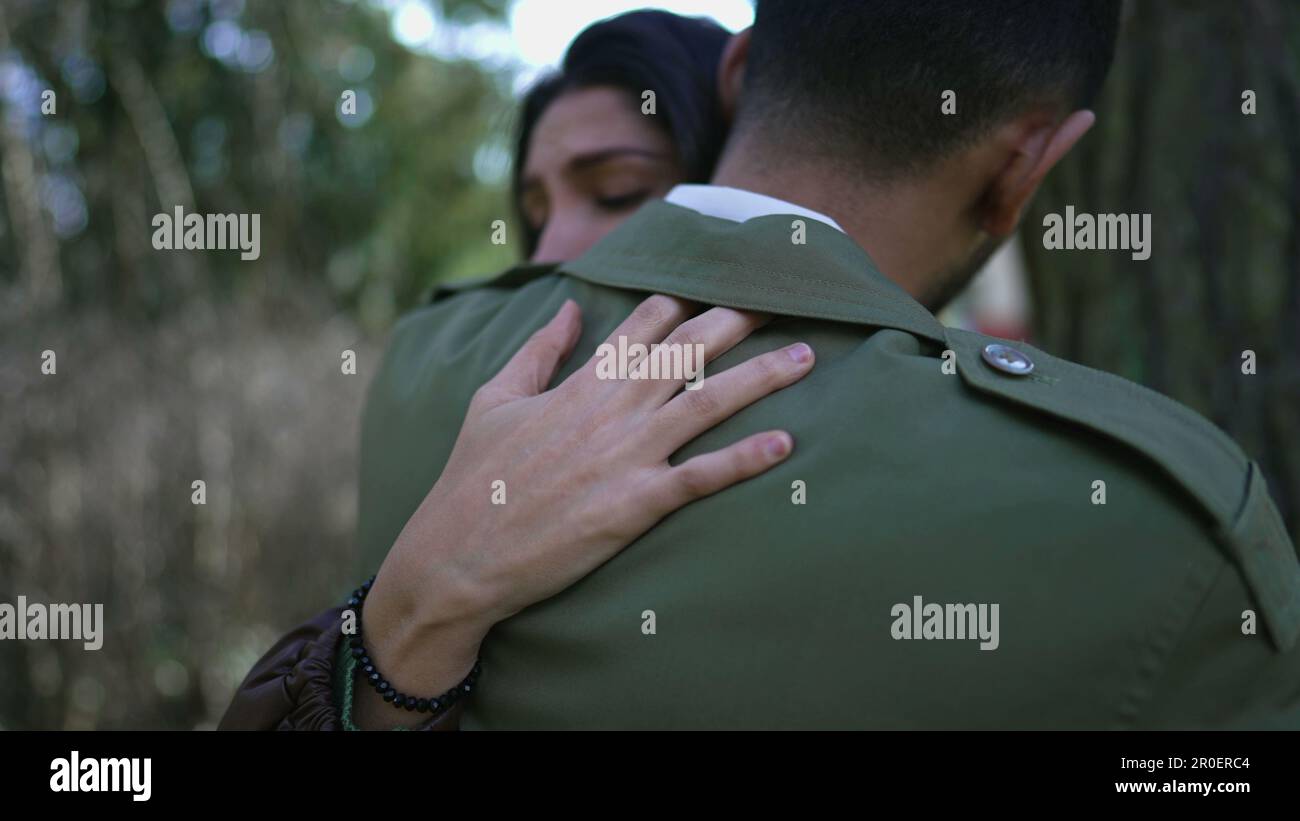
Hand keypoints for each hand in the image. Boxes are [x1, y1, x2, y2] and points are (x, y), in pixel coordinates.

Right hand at [355, 295, 814, 727]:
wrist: (459, 554)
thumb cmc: (473, 477)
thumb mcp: (495, 398)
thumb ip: (537, 351)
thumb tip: (570, 308)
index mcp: (580, 383)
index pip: (643, 326)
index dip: (684, 303)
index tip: (718, 285)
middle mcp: (612, 410)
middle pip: (688, 351)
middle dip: (737, 320)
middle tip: (781, 297)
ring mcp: (628, 455)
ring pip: (708, 403)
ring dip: (762, 377)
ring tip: (807, 357)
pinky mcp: (636, 504)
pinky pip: (702, 476)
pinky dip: (745, 459)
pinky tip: (785, 444)